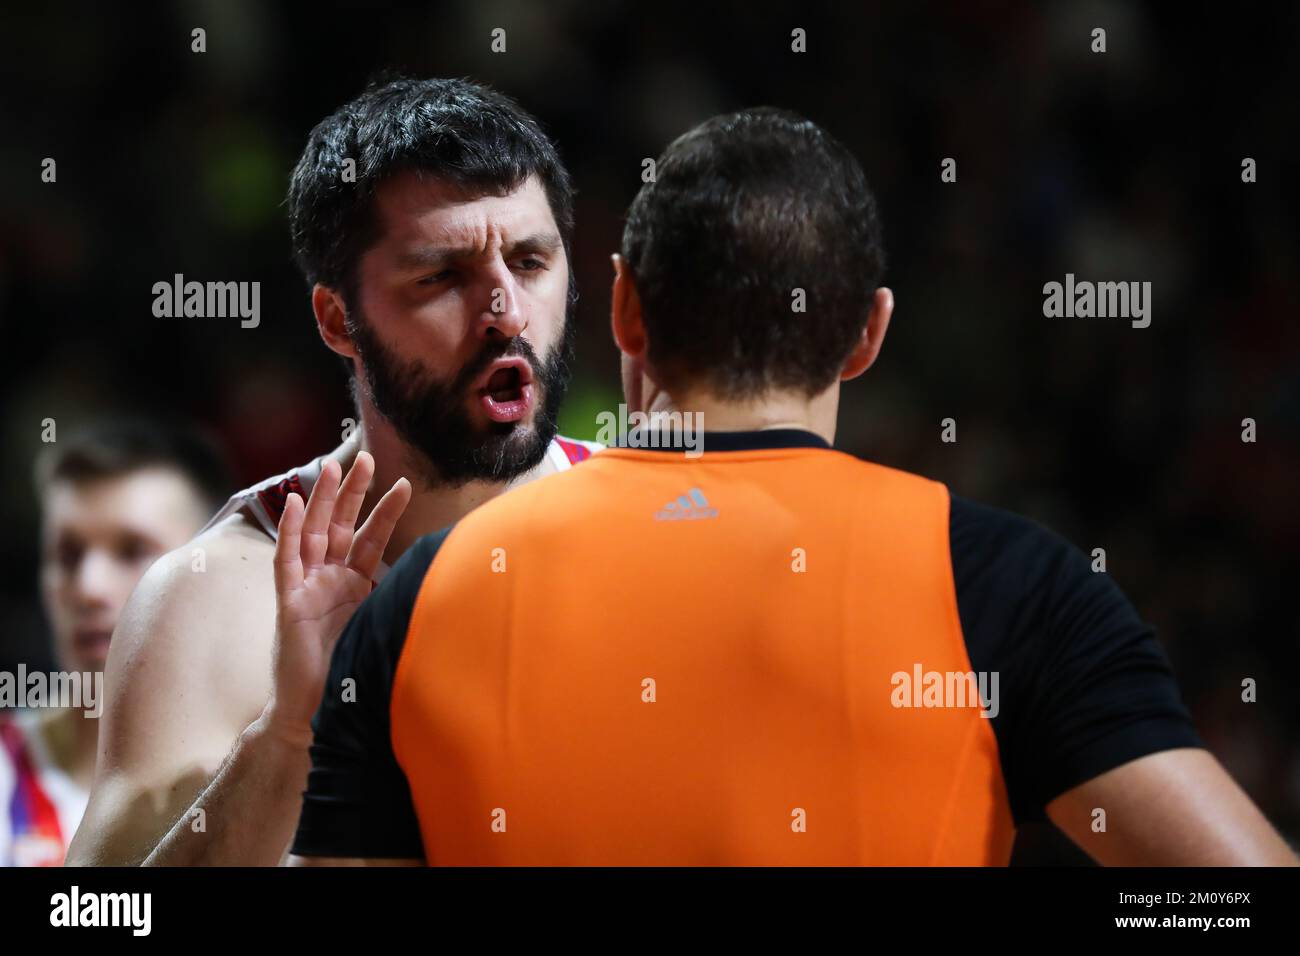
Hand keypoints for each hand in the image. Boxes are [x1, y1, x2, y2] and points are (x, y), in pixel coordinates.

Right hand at [262, 451, 410, 744]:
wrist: (320, 711)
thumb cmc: (352, 672)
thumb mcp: (387, 627)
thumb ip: (405, 603)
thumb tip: (451, 586)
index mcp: (354, 584)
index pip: (371, 538)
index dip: (385, 512)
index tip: (405, 483)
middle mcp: (329, 579)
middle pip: (341, 525)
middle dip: (353, 492)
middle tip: (365, 456)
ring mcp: (307, 587)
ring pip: (314, 533)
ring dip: (322, 500)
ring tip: (333, 467)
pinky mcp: (289, 602)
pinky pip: (287, 560)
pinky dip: (290, 531)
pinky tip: (294, 503)